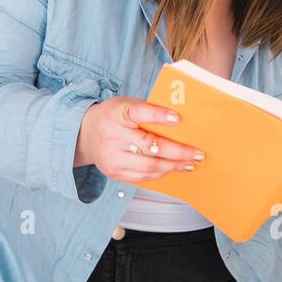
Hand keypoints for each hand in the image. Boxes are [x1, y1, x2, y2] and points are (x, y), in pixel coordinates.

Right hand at [74, 96, 204, 184]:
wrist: (84, 134)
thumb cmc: (113, 116)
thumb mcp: (126, 104)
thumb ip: (149, 110)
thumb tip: (180, 122)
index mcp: (116, 113)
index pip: (138, 113)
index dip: (158, 116)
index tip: (178, 119)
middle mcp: (112, 136)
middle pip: (149, 146)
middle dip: (177, 151)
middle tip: (197, 152)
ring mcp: (112, 158)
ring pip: (148, 166)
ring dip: (173, 166)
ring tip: (189, 163)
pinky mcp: (114, 173)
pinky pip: (143, 177)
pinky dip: (161, 173)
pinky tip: (172, 168)